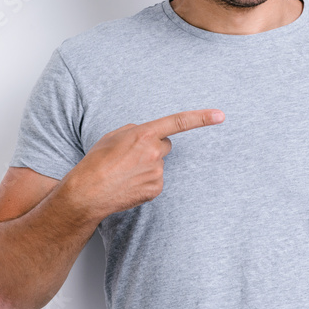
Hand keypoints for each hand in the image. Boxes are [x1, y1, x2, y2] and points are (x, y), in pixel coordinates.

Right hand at [62, 109, 224, 219]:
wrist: (87, 193)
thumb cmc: (96, 162)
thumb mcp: (113, 136)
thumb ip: (135, 130)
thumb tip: (147, 134)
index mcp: (144, 134)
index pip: (178, 122)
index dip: (202, 117)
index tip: (220, 115)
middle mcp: (154, 152)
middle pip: (165, 145)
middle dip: (153, 148)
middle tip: (131, 156)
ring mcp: (157, 172)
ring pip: (158, 164)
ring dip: (146, 166)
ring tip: (124, 172)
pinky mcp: (156, 189)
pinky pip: (155, 180)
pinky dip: (145, 181)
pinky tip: (128, 184)